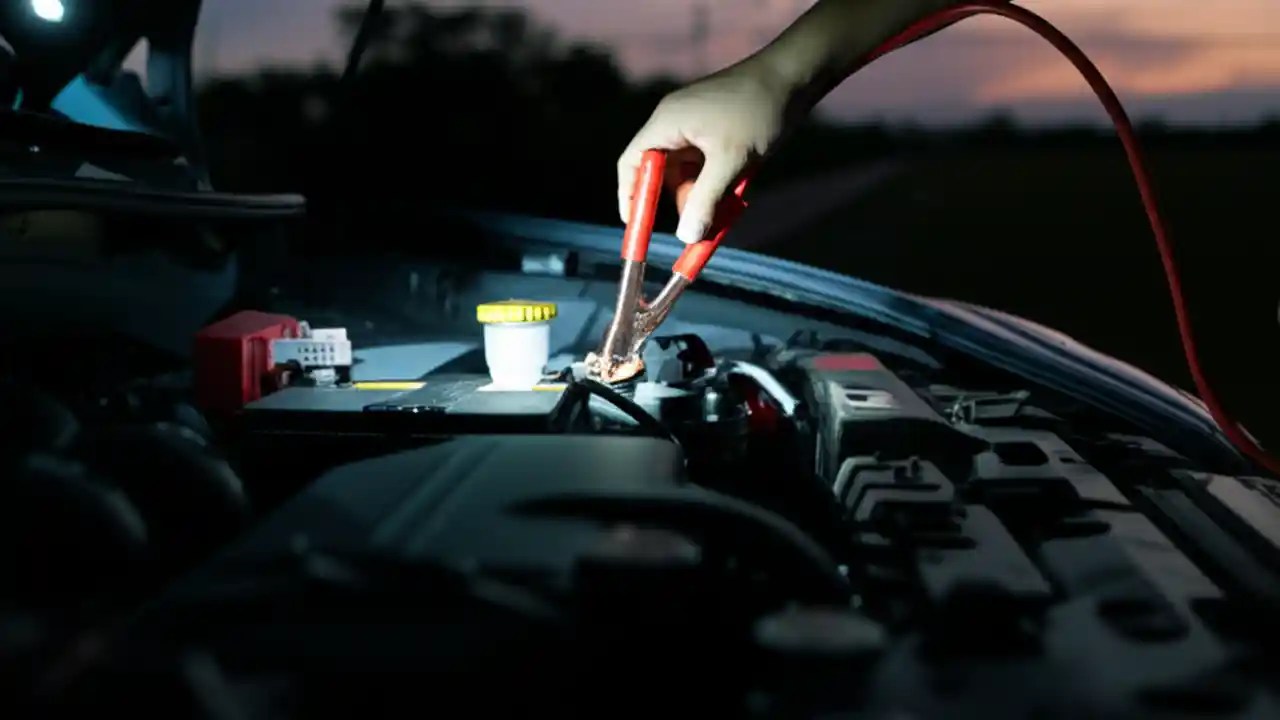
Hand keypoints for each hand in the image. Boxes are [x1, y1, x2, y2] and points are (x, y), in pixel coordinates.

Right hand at [616, 61, 790, 243]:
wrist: (795, 75)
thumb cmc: (758, 110)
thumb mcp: (731, 160)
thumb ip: (705, 199)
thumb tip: (686, 238)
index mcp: (666, 122)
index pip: (631, 163)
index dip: (630, 196)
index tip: (637, 227)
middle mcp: (674, 122)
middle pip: (661, 172)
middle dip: (680, 200)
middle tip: (700, 223)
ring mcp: (695, 124)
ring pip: (687, 171)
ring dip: (704, 192)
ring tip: (728, 207)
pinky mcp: (715, 128)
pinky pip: (706, 163)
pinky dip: (717, 181)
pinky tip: (737, 191)